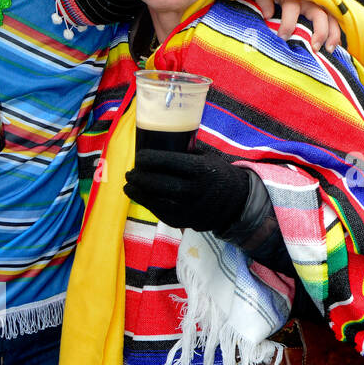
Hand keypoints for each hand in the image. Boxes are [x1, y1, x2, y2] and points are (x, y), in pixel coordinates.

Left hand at [124, 148, 249, 232]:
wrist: (235, 202)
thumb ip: (185, 153)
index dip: (150, 159)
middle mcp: (193, 190)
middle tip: (130, 172)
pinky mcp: (182, 221)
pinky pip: (159, 212)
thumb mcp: (207, 158)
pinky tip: (137, 195)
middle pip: (159, 183)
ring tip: (128, 185)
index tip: (139, 156)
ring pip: (156, 200)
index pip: (169, 162)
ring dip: (138, 192)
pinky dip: (146, 203)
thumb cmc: (215, 174)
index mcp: (200, 169)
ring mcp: (187, 208)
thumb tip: (158, 143)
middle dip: (140, 177)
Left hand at [254, 0, 341, 52]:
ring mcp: (318, 5)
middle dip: (320, 32)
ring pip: (331, 18)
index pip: (292, 8)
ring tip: (329, 50)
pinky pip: (333, 21)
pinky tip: (336, 46)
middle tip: (315, 49)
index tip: (282, 38)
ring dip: (333, 34)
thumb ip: (263, 1)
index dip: (288, 24)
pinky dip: (335, 33)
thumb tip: (268, 15)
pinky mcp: (322, 10)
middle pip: (319, 14)